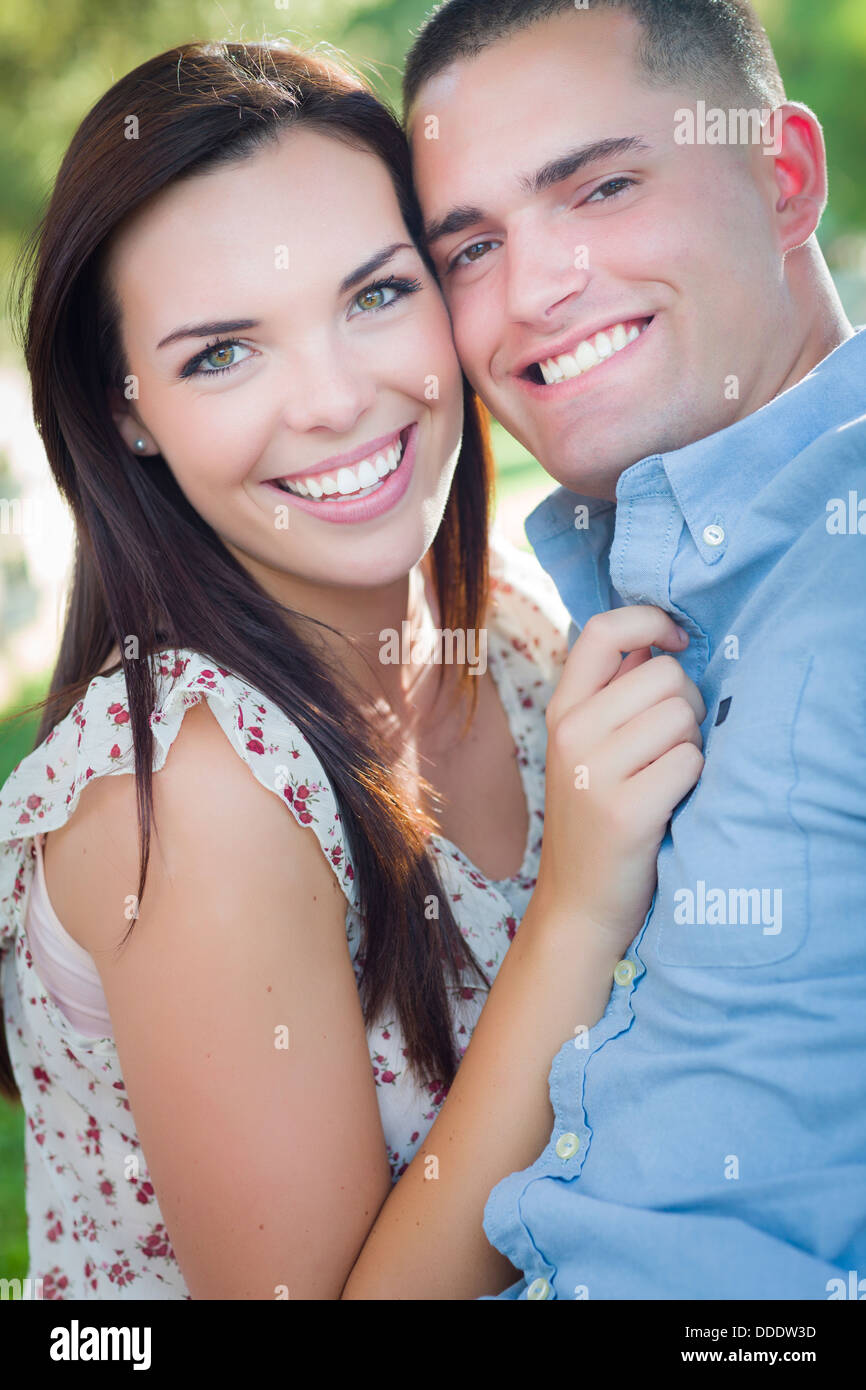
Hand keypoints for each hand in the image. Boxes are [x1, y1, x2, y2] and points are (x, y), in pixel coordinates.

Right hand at [535, 607, 705, 952]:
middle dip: (687, 703)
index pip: (603, 631)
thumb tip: (660, 640)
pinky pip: (690, 762)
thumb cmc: (598, 819)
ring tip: (667, 777)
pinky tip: (672, 804)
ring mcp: (594, 774)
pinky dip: (694, 781)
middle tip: (673, 744)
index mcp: (562, 711)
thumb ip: (615, 694)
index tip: (677, 641)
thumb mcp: (587, 749)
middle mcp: (571, 735)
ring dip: (692, 745)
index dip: (650, 621)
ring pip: (683, 717)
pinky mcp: (626, 812)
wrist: (578, 906)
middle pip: (665, 675)